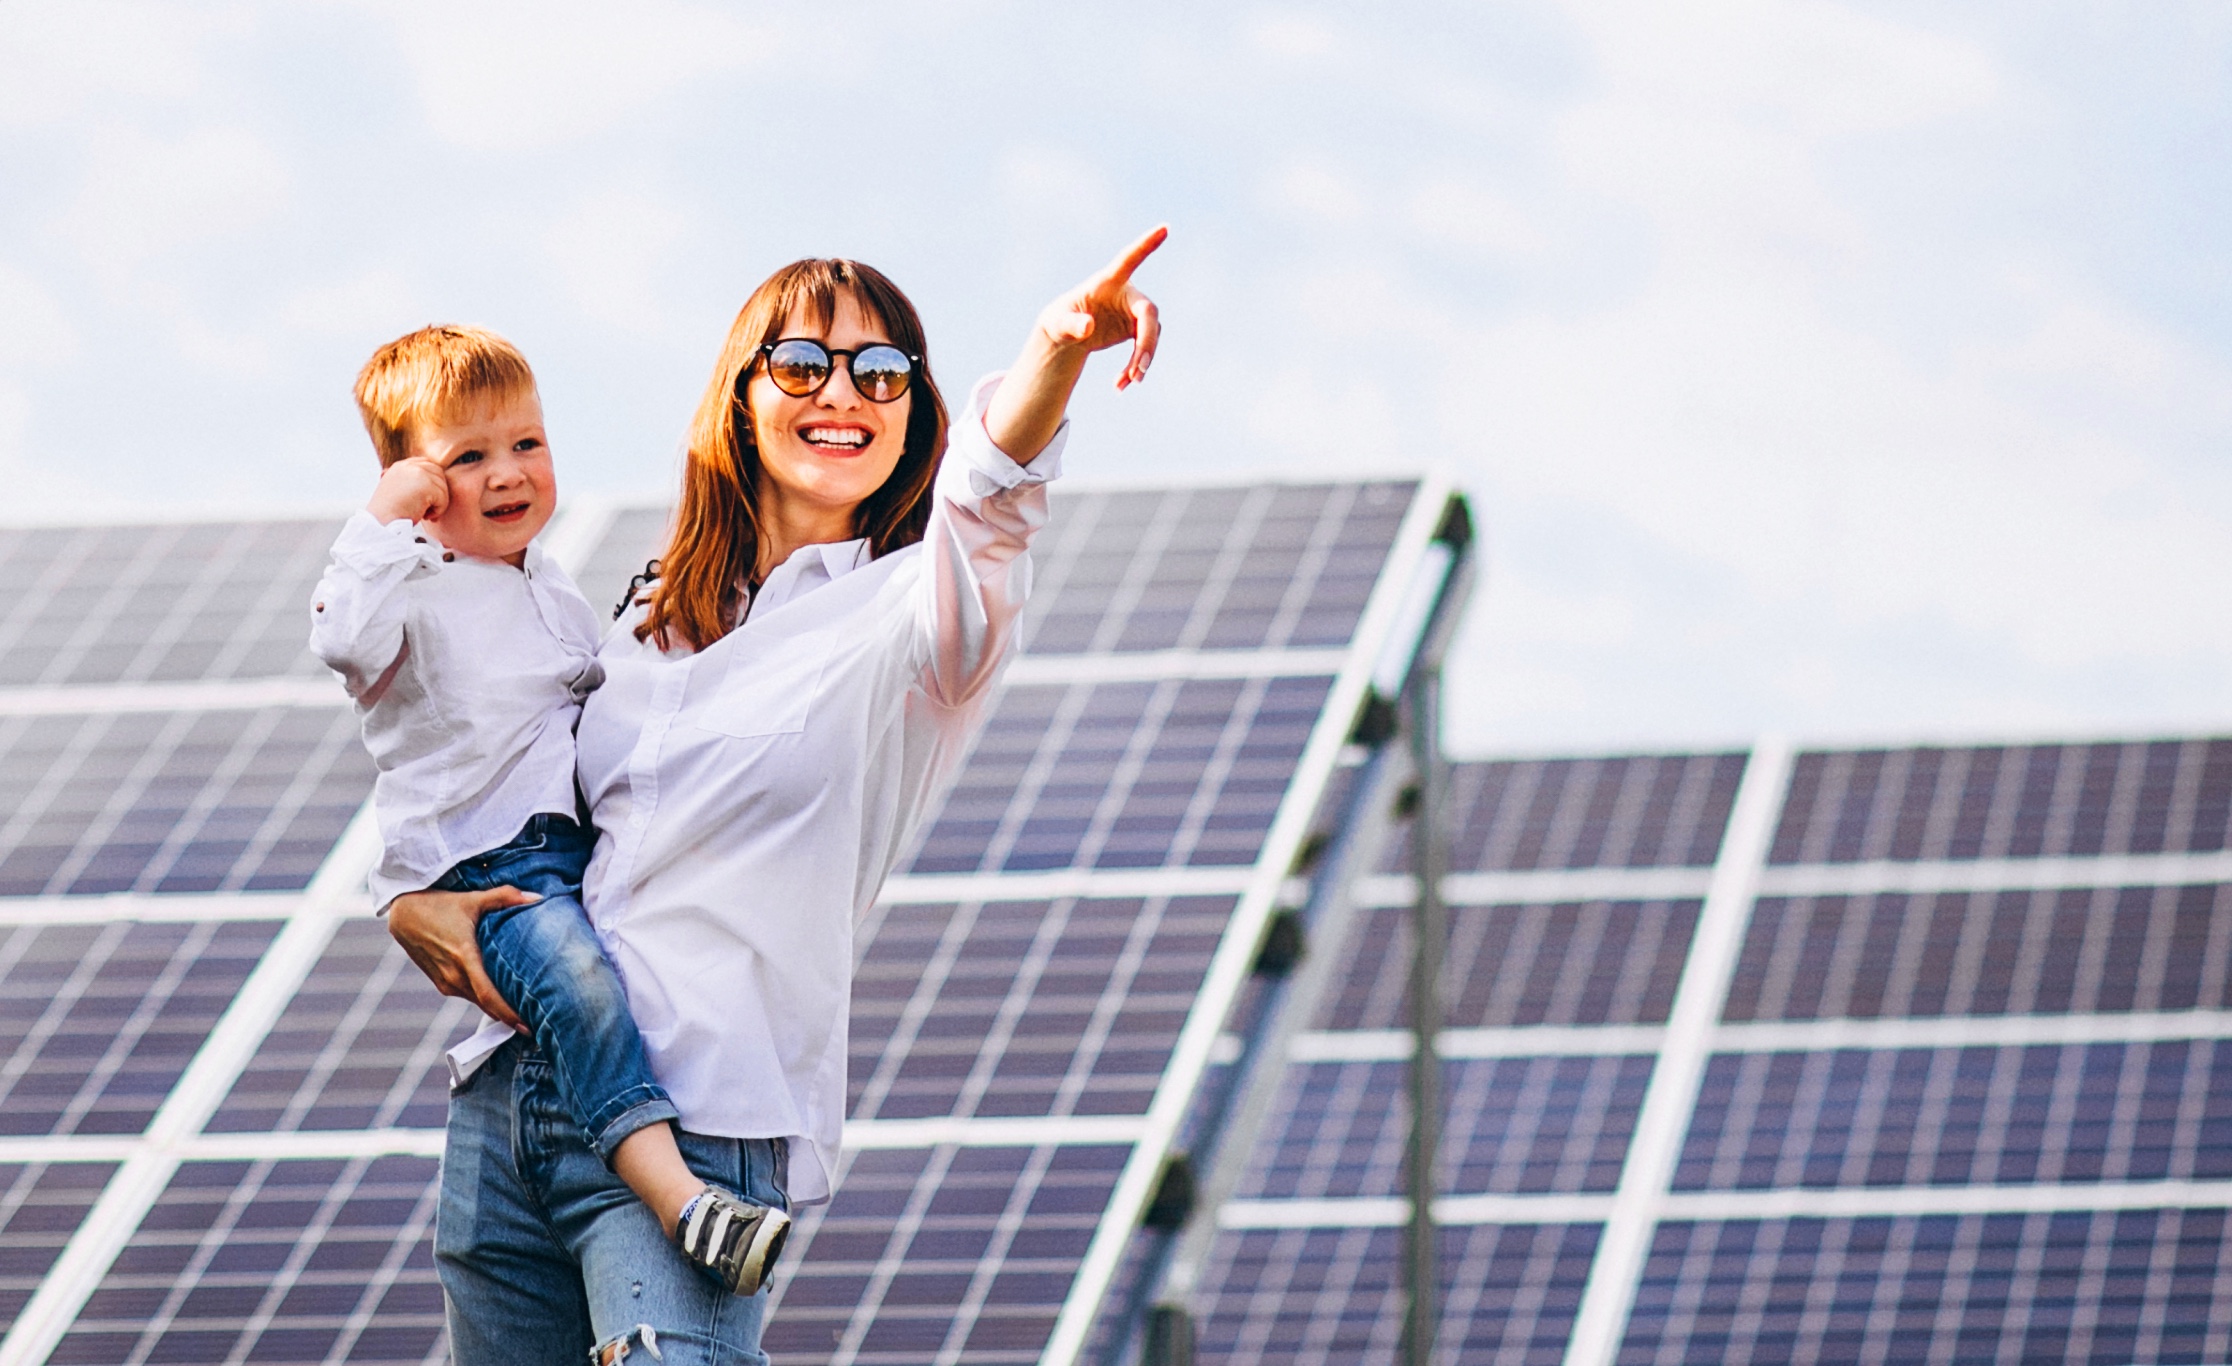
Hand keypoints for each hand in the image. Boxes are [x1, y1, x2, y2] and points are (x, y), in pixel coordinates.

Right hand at [367, 455, 450, 525]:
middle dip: (438, 492)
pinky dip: (438, 511)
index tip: (425, 500)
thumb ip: (411, 482)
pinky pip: (443, 498)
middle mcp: (409, 466)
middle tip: (428, 510)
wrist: (380, 524)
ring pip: (442, 487)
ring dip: (438, 504)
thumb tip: (433, 483)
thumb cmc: (389, 514)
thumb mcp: (397, 491)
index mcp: (401, 466)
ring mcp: (418, 473)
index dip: (432, 481)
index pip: (427, 464)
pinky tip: (425, 517)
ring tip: (425, 515)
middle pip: (438, 473)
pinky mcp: (426, 485)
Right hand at [385, 885, 534, 1030]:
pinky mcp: (441, 983)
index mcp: (464, 957)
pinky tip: (500, 998)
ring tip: (523, 1013)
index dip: (508, 1013)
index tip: (527, 1025)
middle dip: (510, 1016)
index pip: (488, 995)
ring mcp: (445, 981)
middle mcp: (454, 976)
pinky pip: (468, 995)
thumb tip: (537, 897)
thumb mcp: (474, 899)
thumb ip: (506, 897)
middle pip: (486, 1004)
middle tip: (537, 1023)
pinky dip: (483, 999)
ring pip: (477, 1001)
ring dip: (497, 1009)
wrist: (404, 913)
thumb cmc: (440, 905)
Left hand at [1033, 225, 1166, 389]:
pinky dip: (1135, 368)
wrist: (1067, 334)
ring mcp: (1134, 312)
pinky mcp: (1137, 329)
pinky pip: (1145, 350)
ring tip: (1127, 383)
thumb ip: (1071, 324)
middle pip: (1149, 315)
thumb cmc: (1059, 320)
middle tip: (1140, 372)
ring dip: (1141, 361)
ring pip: (1150, 336)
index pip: (1130, 259)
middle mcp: (1127, 294)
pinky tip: (1121, 385)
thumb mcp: (1058, 324)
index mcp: (1108, 282)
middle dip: (1147, 343)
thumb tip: (1089, 326)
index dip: (1147, 244)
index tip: (1164, 227)